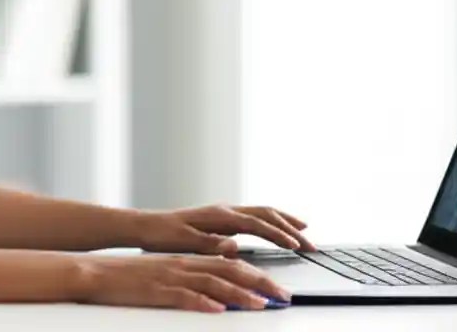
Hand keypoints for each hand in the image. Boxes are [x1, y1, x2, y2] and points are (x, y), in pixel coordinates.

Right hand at [73, 253, 290, 312]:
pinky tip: (217, 309)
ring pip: (213, 283)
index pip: (232, 265)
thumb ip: (192, 278)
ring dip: (240, 295)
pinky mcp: (157, 290)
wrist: (96, 272)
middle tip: (283, 296)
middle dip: (261, 284)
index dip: (258, 276)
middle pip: (231, 271)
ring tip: (261, 304)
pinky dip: (203, 303)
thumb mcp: (166, 273)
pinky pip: (184, 296)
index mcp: (189, 260)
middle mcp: (185, 265)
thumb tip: (218, 294)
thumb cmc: (130, 277)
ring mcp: (172, 277)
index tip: (277, 288)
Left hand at [133, 205, 314, 255]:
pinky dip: (271, 223)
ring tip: (304, 232)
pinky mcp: (221, 218)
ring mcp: (224, 212)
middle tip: (312, 244)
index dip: (278, 235)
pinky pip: (253, 217)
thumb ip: (211, 244)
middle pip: (267, 214)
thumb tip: (235, 246)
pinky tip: (275, 231)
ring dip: (284, 222)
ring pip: (262, 213)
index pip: (257, 223)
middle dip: (291, 228)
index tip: (296, 246)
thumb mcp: (185, 242)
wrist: (145, 226)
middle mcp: (225, 210)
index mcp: (219, 215)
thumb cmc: (162, 235)